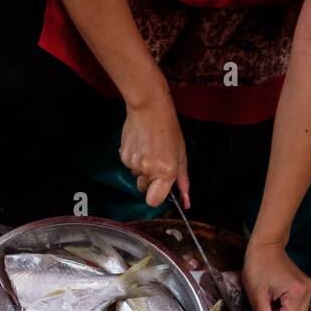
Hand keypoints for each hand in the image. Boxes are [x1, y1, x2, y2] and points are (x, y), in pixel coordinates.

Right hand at [120, 92, 189, 208]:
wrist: (149, 109)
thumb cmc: (168, 130)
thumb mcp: (181, 156)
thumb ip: (182, 181)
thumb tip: (186, 202)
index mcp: (166, 172)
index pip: (154, 200)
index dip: (156, 196)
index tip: (160, 188)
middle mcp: (148, 170)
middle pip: (144, 189)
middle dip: (150, 180)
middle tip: (156, 161)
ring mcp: (134, 164)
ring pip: (137, 176)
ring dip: (142, 167)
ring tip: (149, 149)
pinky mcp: (123, 156)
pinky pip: (129, 165)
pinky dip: (135, 158)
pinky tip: (141, 145)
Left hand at [242, 241, 310, 310]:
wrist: (267, 247)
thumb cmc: (258, 267)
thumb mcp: (255, 294)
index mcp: (297, 293)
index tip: (266, 304)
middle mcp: (308, 292)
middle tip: (270, 303)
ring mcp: (310, 289)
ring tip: (274, 298)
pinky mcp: (308, 288)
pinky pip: (299, 309)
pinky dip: (289, 308)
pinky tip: (280, 296)